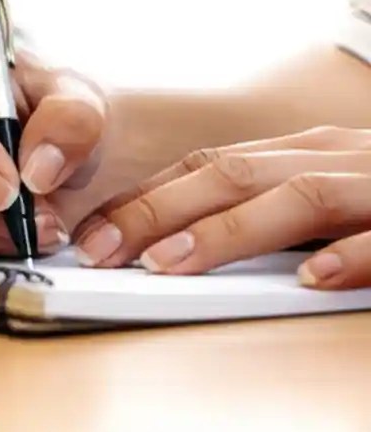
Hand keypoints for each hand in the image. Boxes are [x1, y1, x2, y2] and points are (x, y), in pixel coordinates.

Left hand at [72, 126, 370, 288]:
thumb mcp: (325, 184)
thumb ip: (264, 201)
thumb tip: (173, 235)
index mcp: (302, 152)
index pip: (204, 167)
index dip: (142, 198)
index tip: (87, 234)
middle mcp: (334, 157)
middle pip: (229, 174)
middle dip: (155, 211)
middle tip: (98, 251)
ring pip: (297, 197)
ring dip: (228, 231)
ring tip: (171, 263)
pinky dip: (353, 255)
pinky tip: (312, 278)